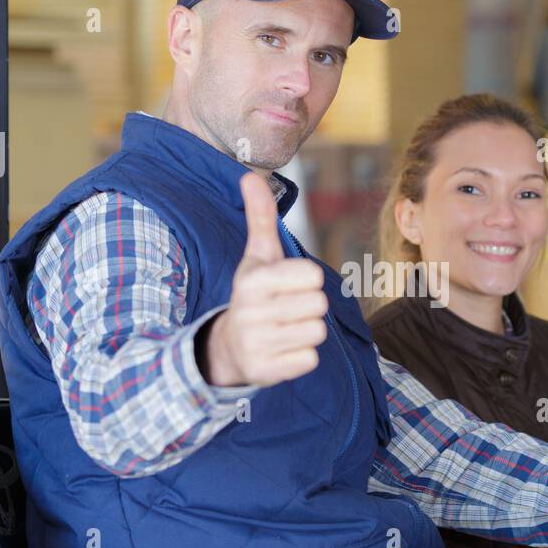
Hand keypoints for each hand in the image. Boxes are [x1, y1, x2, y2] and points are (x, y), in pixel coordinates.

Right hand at [200, 172, 329, 386]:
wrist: (227, 347)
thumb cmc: (252, 295)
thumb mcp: (256, 257)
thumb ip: (260, 217)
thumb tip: (250, 175)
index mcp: (252, 281)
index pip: (312, 276)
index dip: (306, 280)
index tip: (286, 286)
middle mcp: (251, 313)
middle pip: (319, 305)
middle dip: (308, 307)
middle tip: (287, 310)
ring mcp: (257, 344)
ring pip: (317, 332)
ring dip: (306, 331)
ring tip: (284, 329)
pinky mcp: (266, 371)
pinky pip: (310, 360)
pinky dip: (301, 356)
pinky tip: (282, 350)